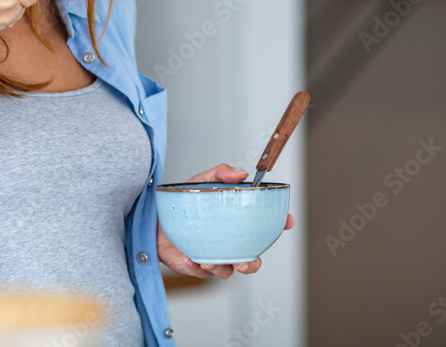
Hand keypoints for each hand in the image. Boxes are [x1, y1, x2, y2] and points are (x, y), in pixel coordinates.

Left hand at [156, 163, 294, 279]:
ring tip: (207, 262)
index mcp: (237, 224)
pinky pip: (199, 272)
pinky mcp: (195, 265)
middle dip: (252, 264)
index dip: (279, 225)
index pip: (265, 228)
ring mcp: (214, 256)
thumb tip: (240, 173)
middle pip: (251, 260)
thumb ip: (220, 173)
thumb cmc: (186, 203)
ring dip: (219, 268)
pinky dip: (195, 267)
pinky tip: (188, 258)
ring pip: (226, 270)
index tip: (286, 221)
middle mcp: (230, 243)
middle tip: (244, 261)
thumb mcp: (201, 182)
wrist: (158, 218)